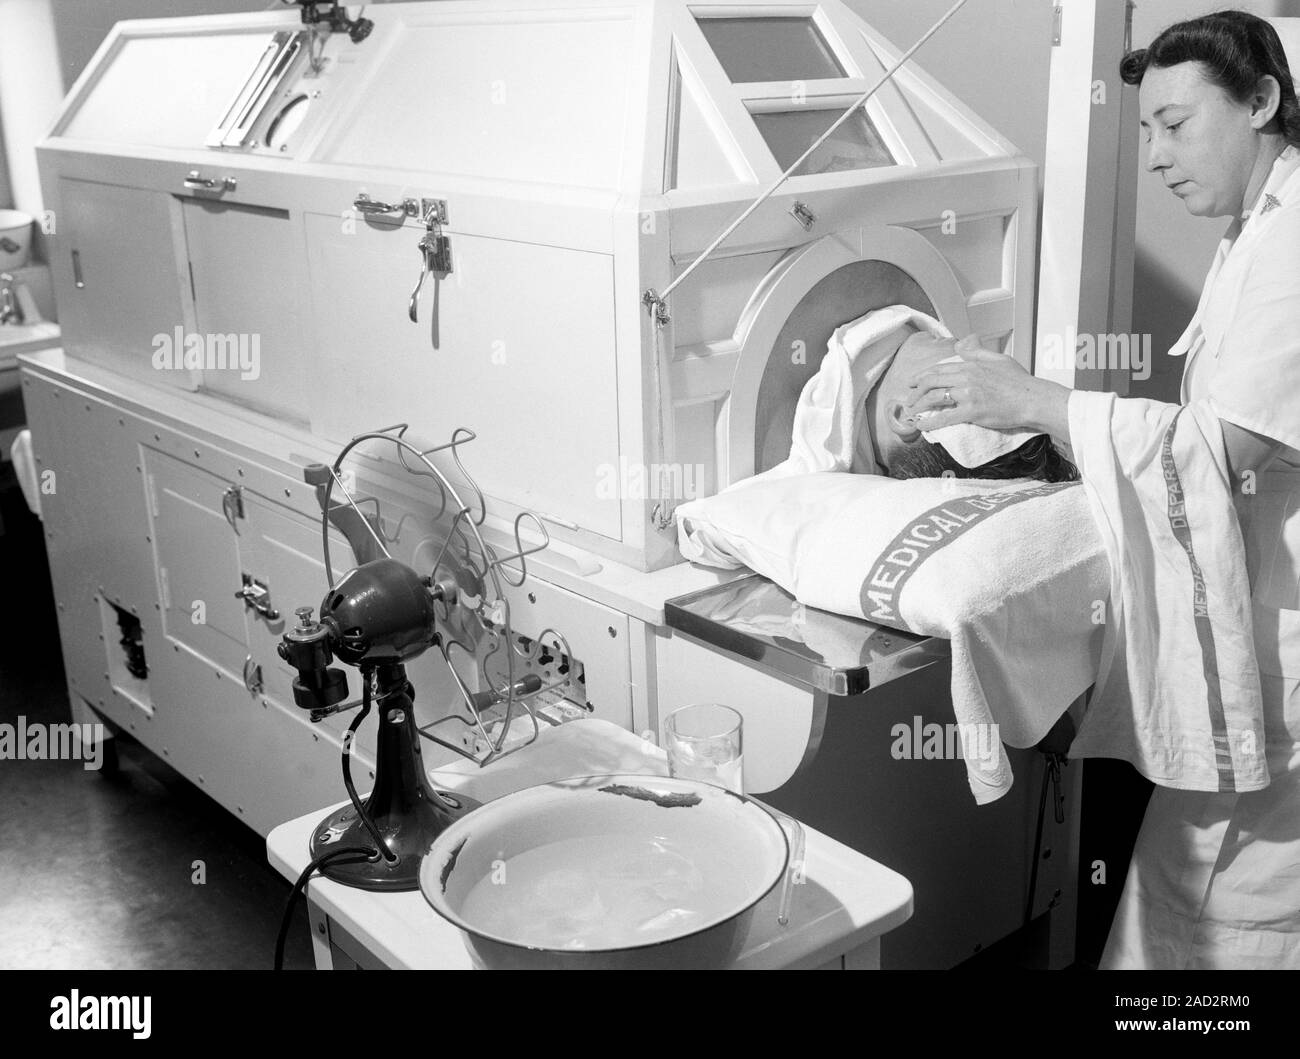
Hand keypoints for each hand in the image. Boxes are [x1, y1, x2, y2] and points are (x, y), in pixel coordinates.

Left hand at [903, 336, 1068, 435]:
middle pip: (932, 381)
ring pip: (935, 397)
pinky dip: (930, 423)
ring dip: (919, 406)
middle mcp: (967, 377)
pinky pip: (945, 417)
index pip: (940, 369)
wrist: (1032, 399)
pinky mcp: (972, 412)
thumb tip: (965, 343)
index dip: (923, 376)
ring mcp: (968, 394)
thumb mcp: (999, 359)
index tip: (914, 383)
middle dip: (916, 391)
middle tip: (908, 399)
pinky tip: (920, 426)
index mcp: (971, 364)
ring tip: (911, 412)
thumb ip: (979, 352)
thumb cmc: (1020, 381)